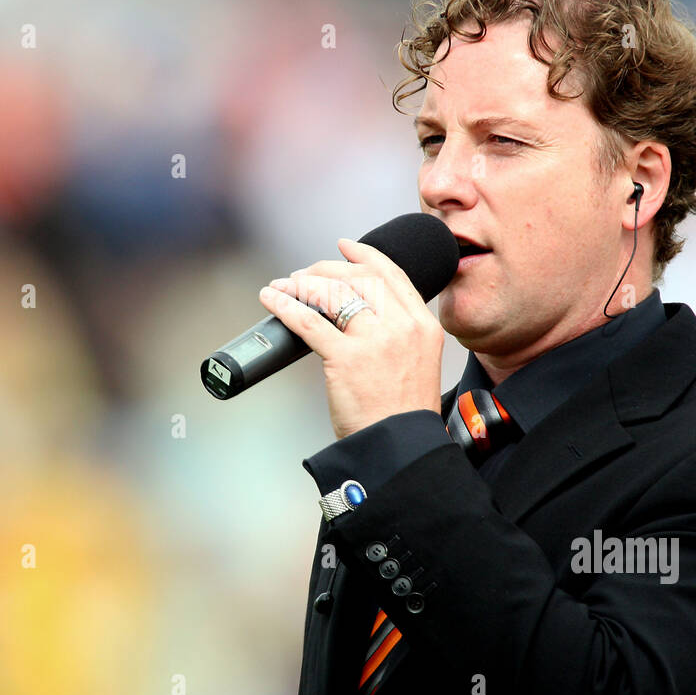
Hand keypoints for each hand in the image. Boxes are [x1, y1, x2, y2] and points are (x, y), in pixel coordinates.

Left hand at [258, 238, 444, 439]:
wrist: (400, 448)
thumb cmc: (402, 413)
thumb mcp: (418, 363)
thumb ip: (400, 334)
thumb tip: (360, 312)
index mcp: (423, 325)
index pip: (392, 274)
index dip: (364, 254)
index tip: (343, 246)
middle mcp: (403, 326)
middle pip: (358, 278)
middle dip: (325, 270)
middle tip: (304, 275)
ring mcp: (375, 340)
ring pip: (332, 293)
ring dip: (303, 284)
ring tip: (286, 286)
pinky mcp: (346, 358)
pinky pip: (308, 320)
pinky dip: (284, 305)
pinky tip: (272, 298)